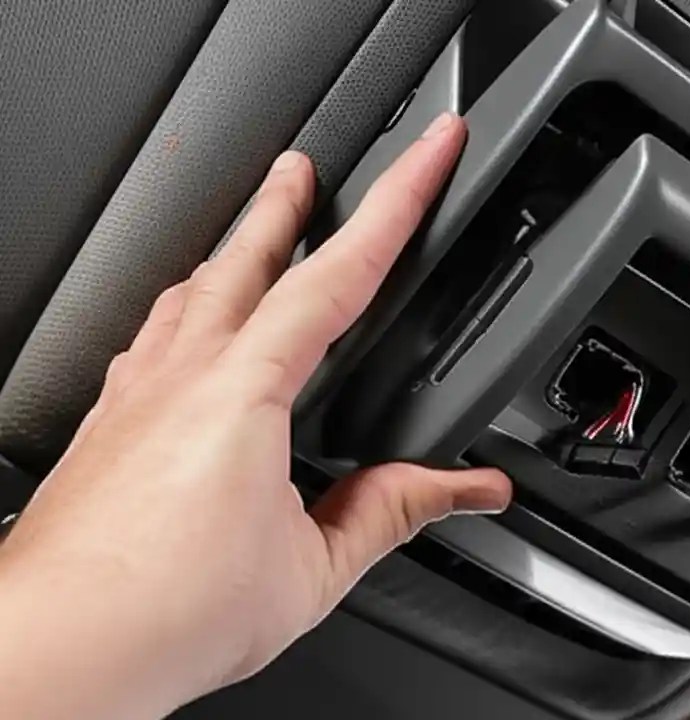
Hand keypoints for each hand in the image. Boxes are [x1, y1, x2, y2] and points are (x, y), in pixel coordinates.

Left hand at [0, 113, 510, 719]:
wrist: (55, 651)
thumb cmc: (162, 612)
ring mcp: (132, 396)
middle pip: (244, 256)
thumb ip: (393, 512)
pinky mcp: (101, 426)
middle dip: (285, 202)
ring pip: (187, 291)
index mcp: (244, 391)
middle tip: (306, 166)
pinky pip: (148, 339)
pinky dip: (181, 314)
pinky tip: (182, 334)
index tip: (430, 151)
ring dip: (228, 250)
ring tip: (250, 234)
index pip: (341, 272)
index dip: (398, 202)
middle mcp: (179, 376)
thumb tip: (463, 490)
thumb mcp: (313, 567)